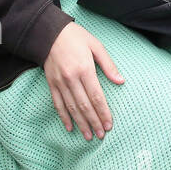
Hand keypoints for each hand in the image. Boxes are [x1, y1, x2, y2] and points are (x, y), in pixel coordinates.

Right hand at [42, 23, 123, 138]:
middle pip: (84, 106)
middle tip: (101, 135)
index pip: (96, 96)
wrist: (49, 33)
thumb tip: (121, 81)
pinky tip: (70, 127)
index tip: (109, 124)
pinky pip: (58, 104)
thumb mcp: (96, 46)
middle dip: (94, 122)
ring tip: (88, 136)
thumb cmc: (76, 37)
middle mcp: (71, 78)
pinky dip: (64, 117)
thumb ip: (108, 65)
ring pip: (71, 108)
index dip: (103, 112)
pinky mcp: (51, 84)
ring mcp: (60, 83)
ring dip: (80, 124)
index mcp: (85, 69)